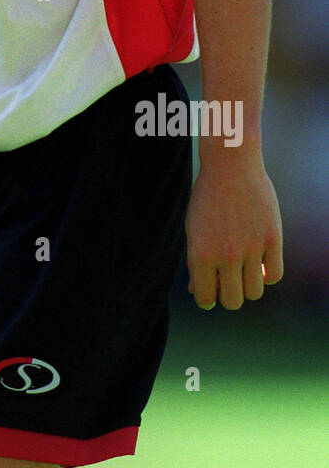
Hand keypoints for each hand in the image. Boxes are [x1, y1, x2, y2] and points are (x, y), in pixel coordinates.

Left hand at [185, 154, 282, 309]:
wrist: (230, 166)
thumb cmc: (208, 198)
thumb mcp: (194, 230)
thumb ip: (196, 263)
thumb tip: (198, 293)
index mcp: (200, 254)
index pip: (205, 299)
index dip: (207, 297)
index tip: (210, 288)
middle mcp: (226, 255)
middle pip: (233, 301)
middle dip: (229, 294)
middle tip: (228, 278)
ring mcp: (251, 248)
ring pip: (255, 292)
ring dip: (249, 284)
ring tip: (244, 267)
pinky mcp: (273, 239)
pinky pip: (274, 275)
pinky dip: (267, 273)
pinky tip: (260, 260)